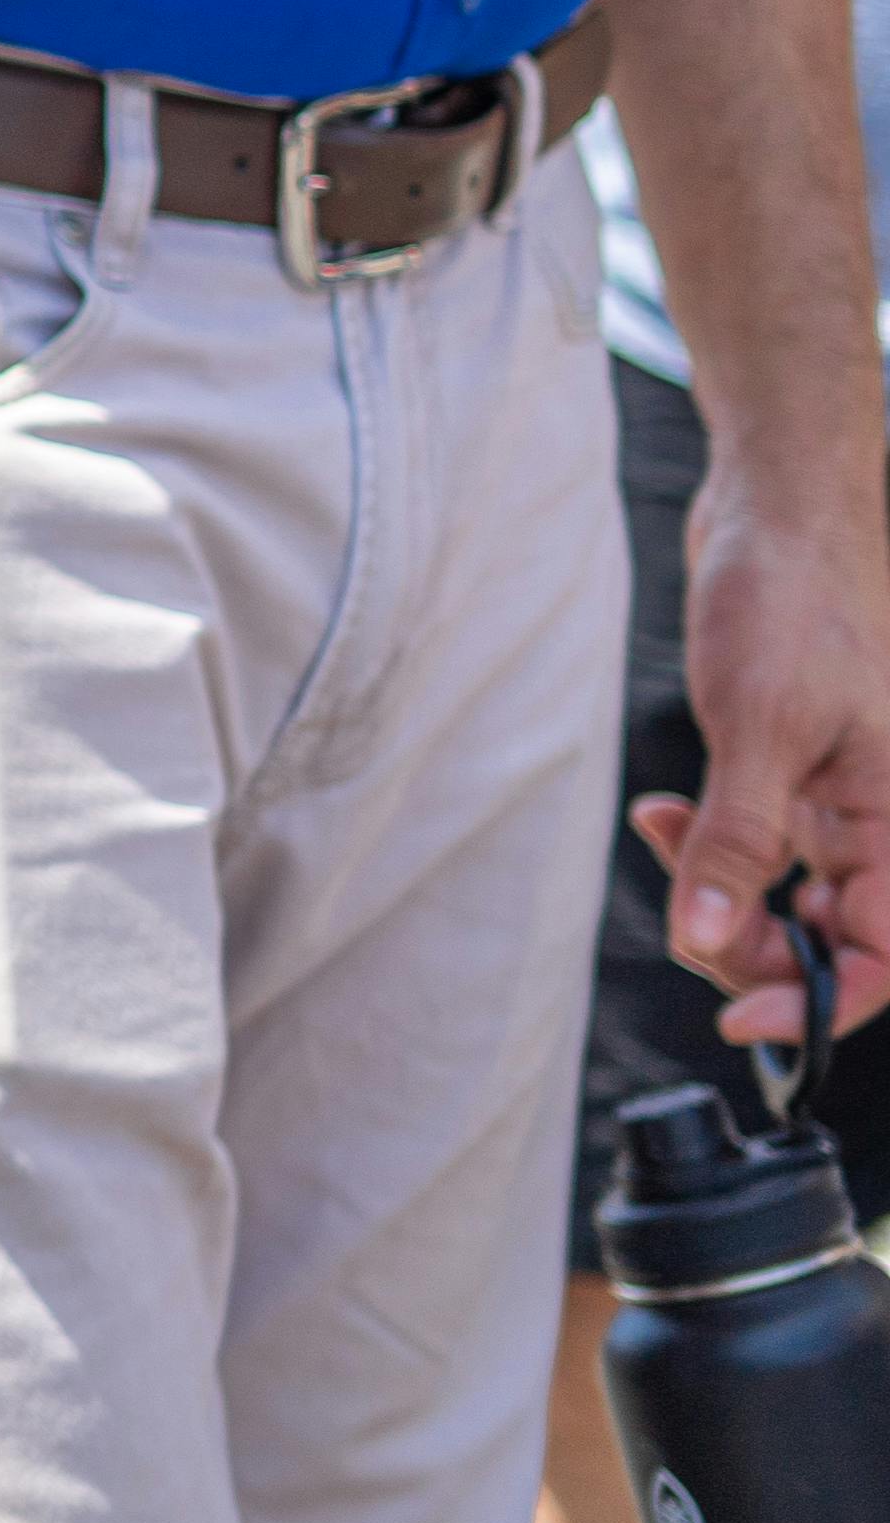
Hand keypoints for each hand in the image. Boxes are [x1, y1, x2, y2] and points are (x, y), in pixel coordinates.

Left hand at [648, 453, 889, 1044]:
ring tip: (655, 834)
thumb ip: (738, 838)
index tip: (742, 1017)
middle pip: (830, 940)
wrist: (780, 505)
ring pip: (784, 900)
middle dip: (751, 948)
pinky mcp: (790, 774)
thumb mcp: (758, 723)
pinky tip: (656, 816)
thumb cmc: (791, 596)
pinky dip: (701, 849)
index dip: (824, 1001)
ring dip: (715, 895)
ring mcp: (837, 801)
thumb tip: (709, 939)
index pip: (885, 953)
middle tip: (681, 918)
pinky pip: (752, 849)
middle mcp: (880, 821)